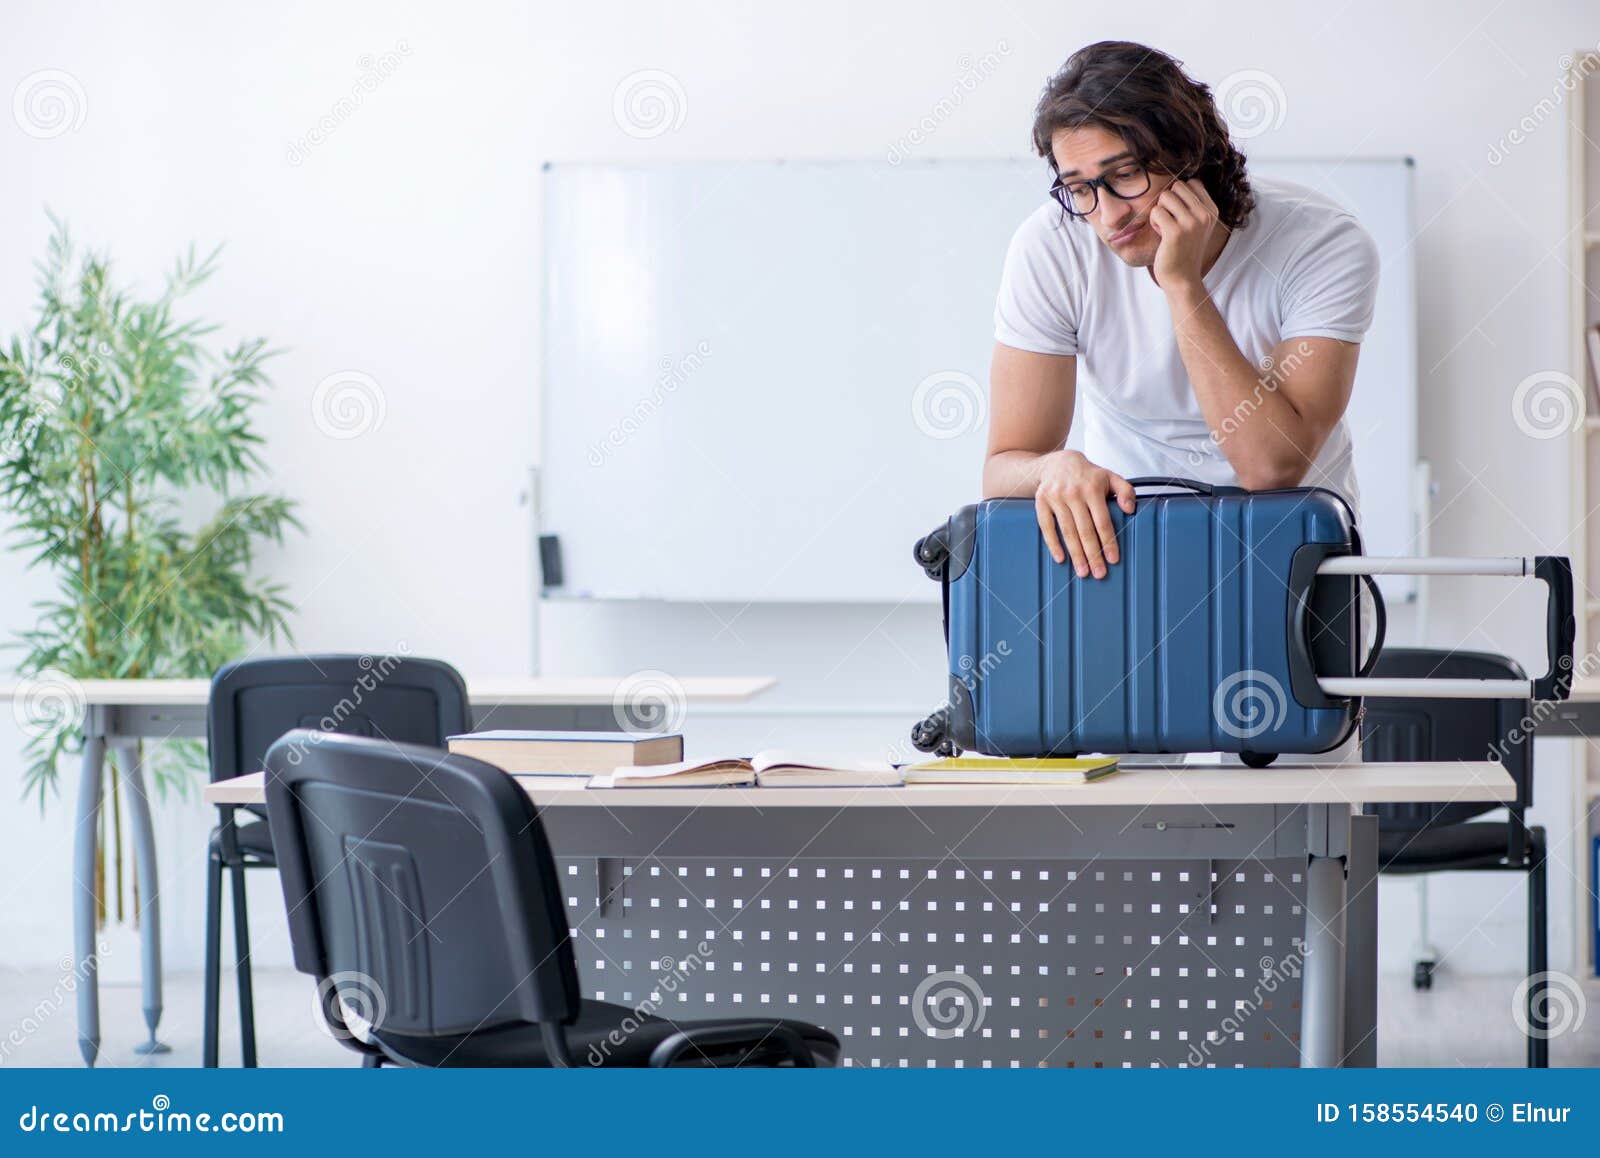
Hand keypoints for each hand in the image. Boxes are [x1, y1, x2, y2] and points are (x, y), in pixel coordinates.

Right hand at [1033, 450, 1135, 577]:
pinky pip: (1046, 526)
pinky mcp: (1041, 501)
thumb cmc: (1088, 475)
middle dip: (1093, 554)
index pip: (1102, 521)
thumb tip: (1130, 509)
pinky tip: (1061, 558)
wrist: (1058, 462)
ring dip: (1075, 554)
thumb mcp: (1110, 477)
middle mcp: (1074, 493)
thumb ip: (1125, 491)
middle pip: (1085, 530)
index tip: (1113, 559)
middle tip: (1099, 573)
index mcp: (1093, 488)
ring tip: (1082, 572)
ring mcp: (1056, 497)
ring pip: (1067, 531)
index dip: (1108, 542)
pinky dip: (1053, 543)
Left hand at [1149, 178, 1223, 290]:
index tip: (1179, 213)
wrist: (1182, 279)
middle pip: (1177, 186)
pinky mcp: (1175, 232)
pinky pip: (1157, 211)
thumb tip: (1177, 181)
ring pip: (1165, 196)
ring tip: (1165, 227)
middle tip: (1170, 220)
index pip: (1192, 182)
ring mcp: (1191, 223)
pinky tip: (1160, 234)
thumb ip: (1192, 204)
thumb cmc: (1184, 250)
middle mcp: (1204, 214)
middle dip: (1168, 201)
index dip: (1179, 194)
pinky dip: (1154, 221)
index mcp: (1212, 210)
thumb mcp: (1197, 225)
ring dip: (1160, 211)